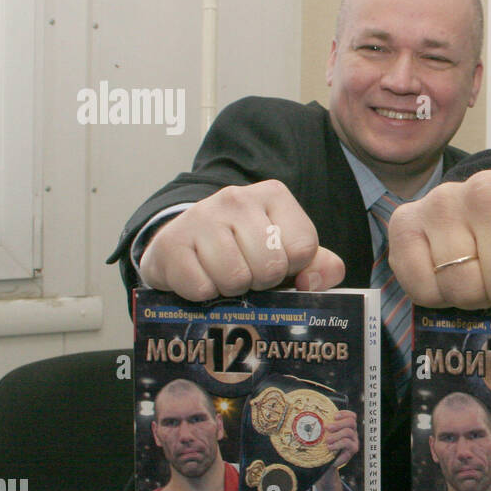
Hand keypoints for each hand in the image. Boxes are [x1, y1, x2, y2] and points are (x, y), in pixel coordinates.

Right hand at [139, 180, 345, 299]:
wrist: (182, 247)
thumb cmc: (244, 252)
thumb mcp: (287, 254)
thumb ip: (318, 267)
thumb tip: (313, 282)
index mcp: (274, 196)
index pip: (303, 246)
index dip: (292, 268)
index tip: (276, 263)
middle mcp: (237, 198)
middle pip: (271, 266)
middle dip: (261, 281)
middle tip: (247, 273)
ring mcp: (201, 217)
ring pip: (236, 279)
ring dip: (231, 290)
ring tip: (222, 275)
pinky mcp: (172, 242)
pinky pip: (202, 288)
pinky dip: (203, 294)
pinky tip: (199, 276)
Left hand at [325, 409, 359, 468]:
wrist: (328, 462)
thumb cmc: (325, 446)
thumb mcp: (324, 434)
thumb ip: (323, 426)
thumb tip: (311, 416)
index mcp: (347, 426)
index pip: (351, 416)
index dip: (344, 413)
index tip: (334, 416)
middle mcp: (352, 431)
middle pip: (351, 422)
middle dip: (339, 423)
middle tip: (327, 428)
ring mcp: (354, 440)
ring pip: (349, 432)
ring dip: (336, 435)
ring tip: (327, 440)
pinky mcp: (353, 448)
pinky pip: (348, 443)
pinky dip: (337, 444)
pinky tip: (329, 447)